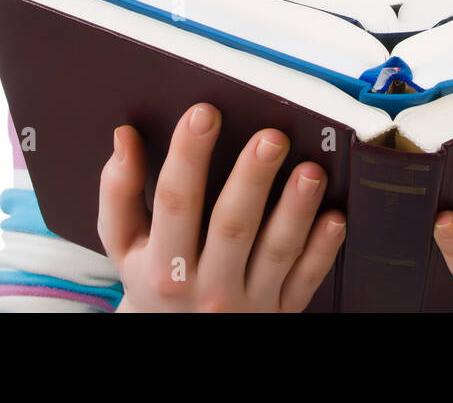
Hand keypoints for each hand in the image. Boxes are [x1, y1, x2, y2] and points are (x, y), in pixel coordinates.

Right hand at [97, 102, 346, 311]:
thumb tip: (125, 136)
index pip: (175, 202)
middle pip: (231, 226)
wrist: (176, 340)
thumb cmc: (154, 277)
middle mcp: (205, 286)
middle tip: (271, 137)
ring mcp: (248, 302)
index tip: (203, 113)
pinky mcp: (282, 312)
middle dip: (252, 178)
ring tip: (310, 171)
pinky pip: (306, 280)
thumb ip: (118, 191)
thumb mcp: (123, 245)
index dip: (188, 155)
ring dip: (296, 210)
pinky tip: (334, 217)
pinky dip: (322, 250)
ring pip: (276, 252)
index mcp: (162, 264)